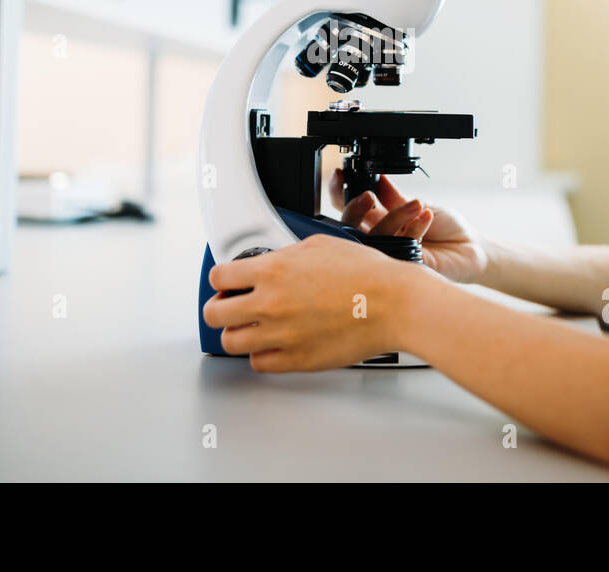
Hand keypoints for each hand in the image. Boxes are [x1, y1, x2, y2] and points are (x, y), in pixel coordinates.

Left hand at [203, 233, 423, 371]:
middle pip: (214, 314)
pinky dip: (262, 354)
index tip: (227, 284)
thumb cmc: (365, 273)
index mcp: (273, 270)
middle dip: (220, 308)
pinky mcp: (297, 359)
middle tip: (231, 307)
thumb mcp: (317, 245)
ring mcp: (281, 334)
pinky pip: (259, 363)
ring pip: (231, 342)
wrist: (393, 303)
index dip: (220, 280)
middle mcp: (270, 303)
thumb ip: (284, 254)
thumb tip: (268, 262)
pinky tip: (274, 343)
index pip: (218, 277)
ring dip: (238, 333)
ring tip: (252, 327)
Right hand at [329, 170, 488, 282]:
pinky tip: (426, 216)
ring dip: (395, 216)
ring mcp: (390, 253)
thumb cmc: (445, 226)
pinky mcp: (405, 267)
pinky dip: (414, 228)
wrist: (471, 247)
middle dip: (355, 209)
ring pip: (376, 237)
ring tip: (417, 204)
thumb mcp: (418, 204)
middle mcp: (380, 237)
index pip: (349, 207)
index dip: (340, 192)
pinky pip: (401, 247)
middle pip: (350, 226)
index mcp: (379, 219)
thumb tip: (375, 178)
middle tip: (368, 197)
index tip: (340, 175)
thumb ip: (393, 196)